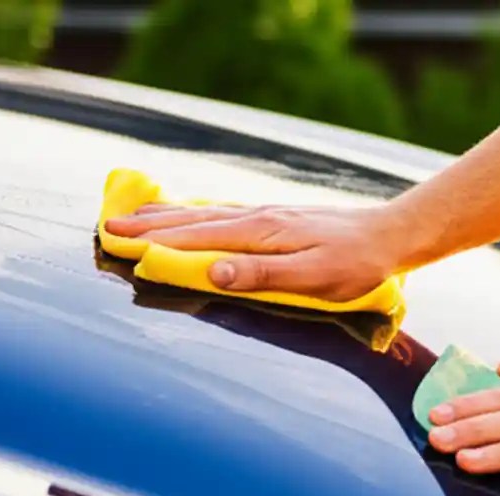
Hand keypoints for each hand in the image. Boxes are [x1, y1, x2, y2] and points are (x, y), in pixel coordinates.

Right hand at [103, 202, 425, 300]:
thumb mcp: (312, 278)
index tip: (118, 241)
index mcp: (260, 235)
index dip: (155, 242)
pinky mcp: (274, 218)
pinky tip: (185, 214)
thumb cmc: (355, 266)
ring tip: (134, 215)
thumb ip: (260, 275)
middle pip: (191, 221)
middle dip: (148, 225)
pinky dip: (193, 213)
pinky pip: (221, 213)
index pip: (196, 239)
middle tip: (108, 227)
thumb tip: (211, 270)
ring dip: (165, 216)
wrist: (391, 235)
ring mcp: (264, 216)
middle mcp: (257, 219)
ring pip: (203, 214)